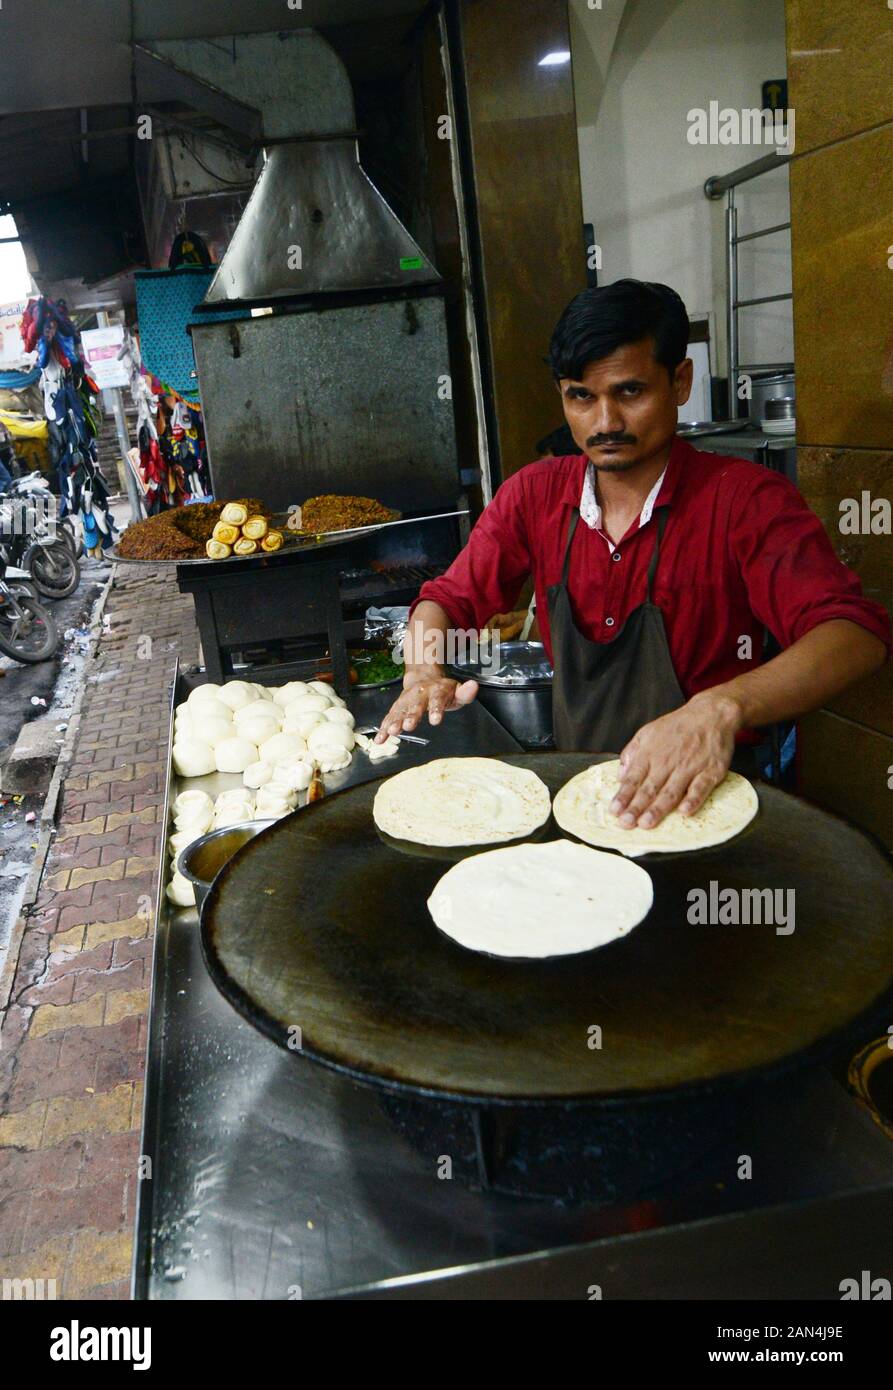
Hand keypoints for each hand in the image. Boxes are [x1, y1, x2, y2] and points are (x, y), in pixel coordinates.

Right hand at [375, 673, 478, 740]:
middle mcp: (419, 695)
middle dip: (411, 716)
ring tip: (392, 731)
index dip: (436, 710)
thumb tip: (473, 686)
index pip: (437, 700)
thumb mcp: (456, 690)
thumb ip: (465, 693)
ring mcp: (406, 701)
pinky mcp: (397, 708)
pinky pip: (389, 718)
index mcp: (436, 691)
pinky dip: (383, 728)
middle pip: (415, 706)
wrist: (422, 678)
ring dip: (395, 721)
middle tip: (408, 726)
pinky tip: (380, 739)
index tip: (435, 720)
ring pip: (400, 711)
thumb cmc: (442, 690)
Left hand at [609, 691, 742, 828]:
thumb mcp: (647, 732)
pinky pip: (700, 787)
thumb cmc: (678, 726)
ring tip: (646, 824)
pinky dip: (693, 799)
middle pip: (649, 788)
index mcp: (650, 754)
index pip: (633, 778)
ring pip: (671, 791)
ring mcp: (689, 767)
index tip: (614, 811)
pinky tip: (684, 811)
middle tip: (626, 823)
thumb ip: (632, 753)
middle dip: (636, 808)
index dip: (623, 796)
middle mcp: (667, 762)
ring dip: (658, 809)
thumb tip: (620, 776)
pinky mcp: (710, 771)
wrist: (711, 714)